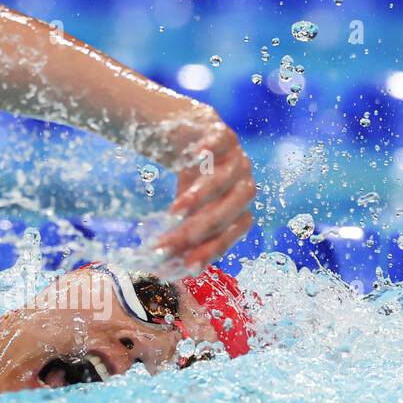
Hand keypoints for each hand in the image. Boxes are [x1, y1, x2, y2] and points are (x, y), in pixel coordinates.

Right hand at [152, 110, 255, 272]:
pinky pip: (221, 142)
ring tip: (174, 213)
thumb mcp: (185, 210)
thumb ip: (180, 235)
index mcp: (237, 208)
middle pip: (226, 213)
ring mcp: (234, 157)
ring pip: (224, 181)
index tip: (185, 268)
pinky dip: (211, 150)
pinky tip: (196, 156)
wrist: (185, 133)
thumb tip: (160, 270)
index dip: (211, 251)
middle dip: (196, 232)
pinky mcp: (222, 132)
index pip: (229, 235)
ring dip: (200, 199)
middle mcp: (241, 184)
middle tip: (165, 247)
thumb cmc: (185, 179)